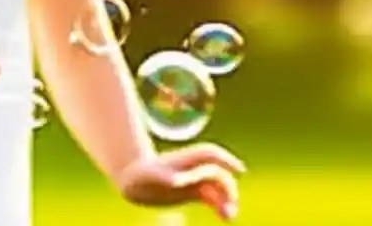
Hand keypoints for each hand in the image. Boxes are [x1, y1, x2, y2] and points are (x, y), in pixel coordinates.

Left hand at [117, 143, 245, 221]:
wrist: (132, 181)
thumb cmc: (139, 176)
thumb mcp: (147, 177)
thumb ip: (162, 177)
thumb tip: (174, 182)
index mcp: (184, 160)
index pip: (209, 154)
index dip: (225, 159)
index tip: (239, 170)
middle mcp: (192, 168)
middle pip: (217, 174)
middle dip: (226, 187)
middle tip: (231, 205)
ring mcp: (194, 180)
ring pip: (217, 187)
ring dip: (226, 199)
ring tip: (229, 217)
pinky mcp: (194, 192)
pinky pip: (212, 198)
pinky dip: (220, 206)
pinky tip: (226, 218)